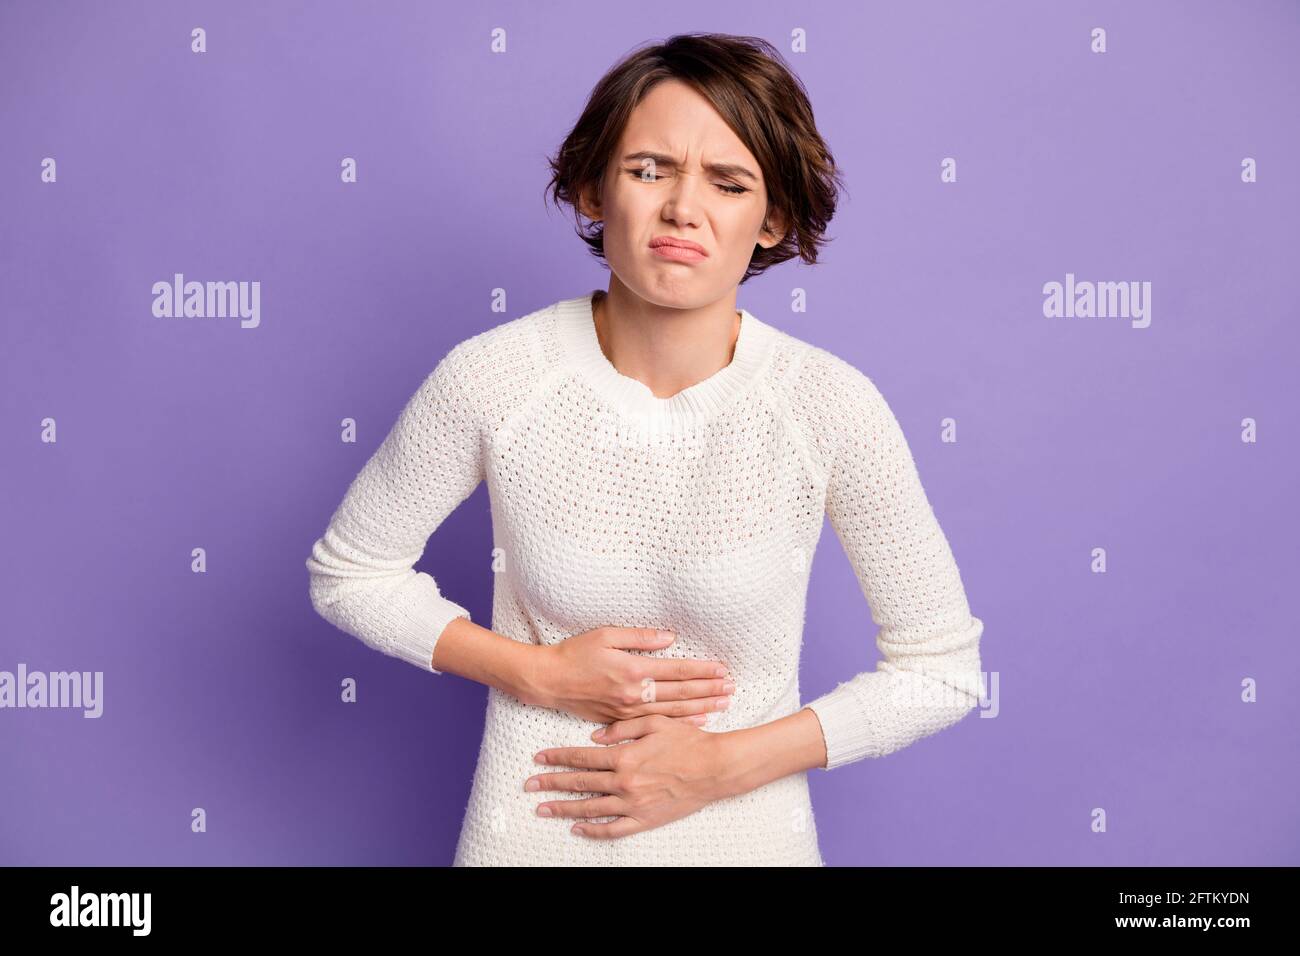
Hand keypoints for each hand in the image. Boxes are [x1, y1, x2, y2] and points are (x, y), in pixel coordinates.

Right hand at [524, 627, 734, 725]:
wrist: (548, 681)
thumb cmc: (575, 653)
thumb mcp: (606, 635)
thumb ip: (641, 637)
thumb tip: (671, 638)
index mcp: (633, 670)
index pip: (677, 670)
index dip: (703, 670)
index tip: (723, 669)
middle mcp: (634, 693)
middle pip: (680, 693)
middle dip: (709, 690)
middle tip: (732, 688)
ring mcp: (627, 711)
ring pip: (672, 711)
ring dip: (700, 707)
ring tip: (723, 704)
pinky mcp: (619, 721)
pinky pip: (656, 724)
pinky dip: (679, 722)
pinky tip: (695, 720)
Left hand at [525, 714, 730, 838]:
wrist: (716, 768)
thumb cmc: (688, 740)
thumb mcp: (655, 722)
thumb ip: (622, 728)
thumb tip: (594, 737)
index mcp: (624, 756)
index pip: (581, 757)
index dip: (557, 757)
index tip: (538, 758)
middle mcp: (624, 782)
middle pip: (579, 783)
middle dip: (551, 783)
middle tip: (529, 785)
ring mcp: (633, 804)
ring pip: (590, 808)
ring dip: (563, 808)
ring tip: (543, 809)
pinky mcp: (645, 820)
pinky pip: (613, 829)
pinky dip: (593, 830)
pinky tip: (577, 828)